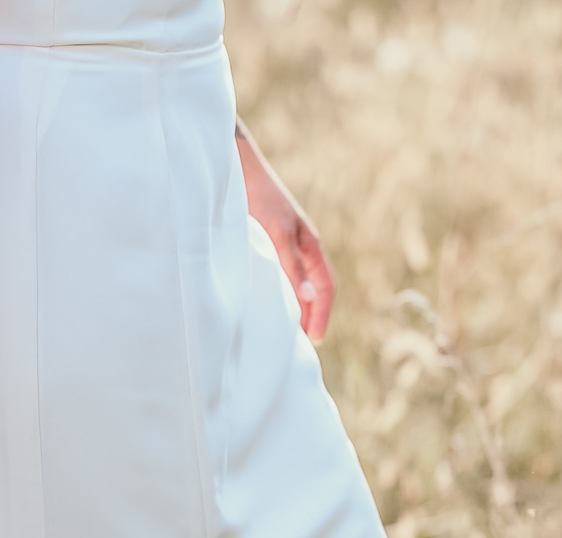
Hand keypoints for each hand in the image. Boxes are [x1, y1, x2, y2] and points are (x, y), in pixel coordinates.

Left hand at [235, 119, 334, 340]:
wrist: (236, 169)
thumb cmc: (259, 197)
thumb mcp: (277, 234)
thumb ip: (292, 267)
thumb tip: (309, 299)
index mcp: (311, 246)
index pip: (325, 288)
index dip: (321, 314)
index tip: (314, 339)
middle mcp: (300, 248)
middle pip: (312, 290)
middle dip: (310, 316)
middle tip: (299, 343)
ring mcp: (283, 246)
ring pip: (294, 284)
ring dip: (293, 306)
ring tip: (282, 330)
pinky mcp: (265, 244)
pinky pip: (277, 275)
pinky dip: (276, 293)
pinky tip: (263, 304)